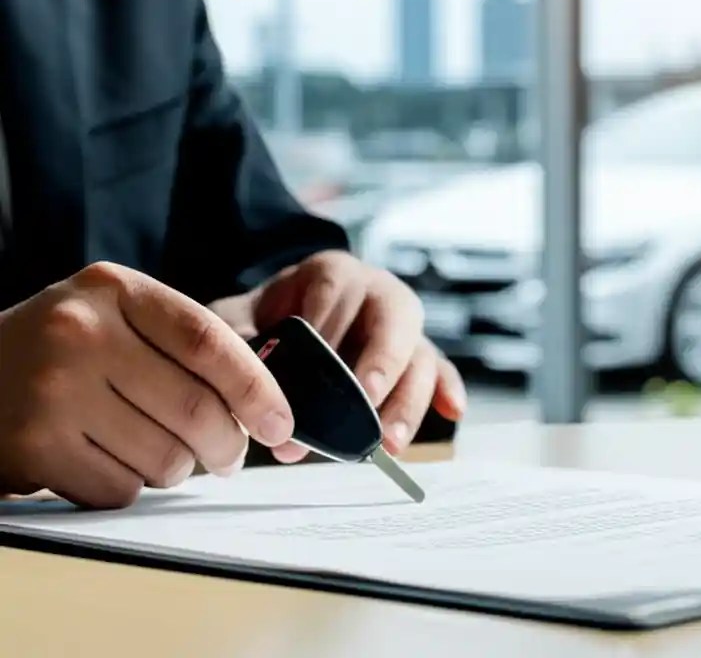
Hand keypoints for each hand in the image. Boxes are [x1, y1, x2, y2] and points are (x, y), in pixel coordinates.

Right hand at [0, 263, 294, 507]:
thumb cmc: (60, 350)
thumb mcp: (115, 316)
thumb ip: (183, 344)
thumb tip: (266, 407)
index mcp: (114, 290)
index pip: (210, 341)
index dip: (258, 389)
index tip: (281, 422)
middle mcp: (80, 333)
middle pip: (196, 408)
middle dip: (229, 445)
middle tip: (230, 457)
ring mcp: (53, 390)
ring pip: (166, 457)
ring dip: (179, 469)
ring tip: (159, 453)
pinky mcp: (34, 446)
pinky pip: (122, 488)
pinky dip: (130, 487)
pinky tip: (107, 463)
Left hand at [209, 251, 464, 461]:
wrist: (283, 323)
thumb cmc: (262, 322)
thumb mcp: (236, 320)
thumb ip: (233, 341)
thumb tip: (239, 381)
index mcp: (333, 274)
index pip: (336, 294)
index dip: (329, 329)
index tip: (319, 363)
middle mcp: (377, 294)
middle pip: (391, 323)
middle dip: (380, 365)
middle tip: (365, 404)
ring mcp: (401, 328)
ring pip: (418, 355)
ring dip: (409, 399)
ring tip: (390, 441)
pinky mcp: (416, 357)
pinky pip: (440, 369)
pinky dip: (448, 389)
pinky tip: (453, 410)